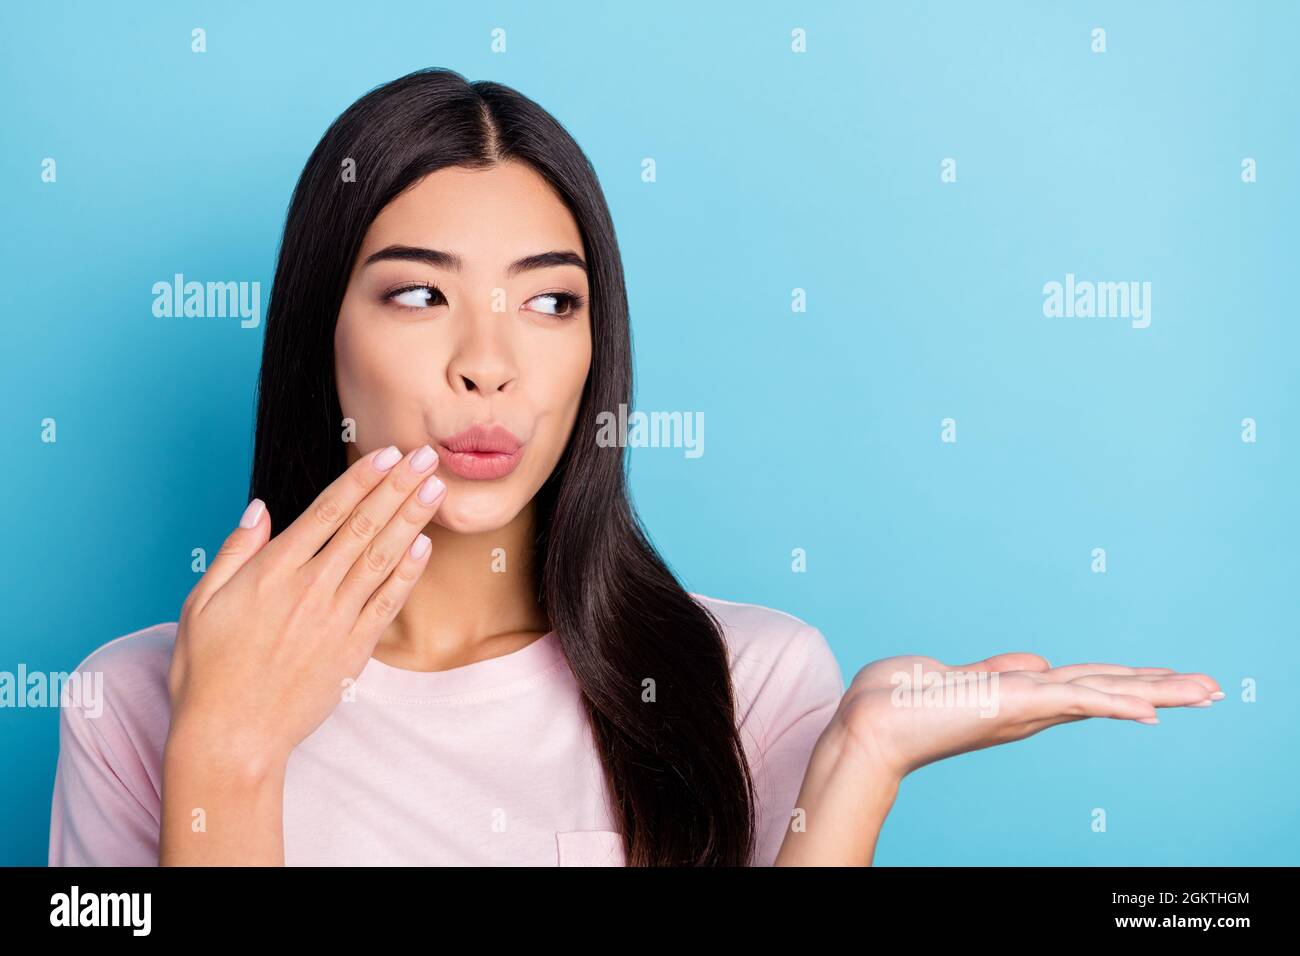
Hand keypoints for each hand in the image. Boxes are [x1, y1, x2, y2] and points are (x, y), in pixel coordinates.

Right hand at [166, 444, 446, 774]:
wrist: (232, 737)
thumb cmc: (207, 671)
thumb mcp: (202, 602)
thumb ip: (236, 551)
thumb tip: (260, 508)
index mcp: (272, 571)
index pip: (328, 511)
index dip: (362, 479)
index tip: (389, 454)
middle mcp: (310, 588)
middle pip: (364, 526)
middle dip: (398, 487)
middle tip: (426, 457)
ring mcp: (335, 619)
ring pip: (381, 558)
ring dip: (412, 520)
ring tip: (436, 489)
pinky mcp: (353, 650)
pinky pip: (387, 603)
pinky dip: (408, 573)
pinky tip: (424, 546)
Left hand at [834, 652, 1221, 784]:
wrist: (866, 725)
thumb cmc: (898, 701)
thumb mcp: (956, 677)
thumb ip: (998, 672)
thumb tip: (1037, 662)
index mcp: (1017, 696)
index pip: (1083, 684)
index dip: (1126, 681)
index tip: (1167, 680)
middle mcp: (1028, 706)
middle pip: (1106, 690)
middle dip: (1159, 687)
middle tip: (1213, 689)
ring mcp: (1023, 707)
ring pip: (1102, 694)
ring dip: (1156, 691)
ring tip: (1207, 691)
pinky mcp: (1012, 704)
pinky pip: (1075, 700)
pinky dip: (1114, 702)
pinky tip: (1152, 707)